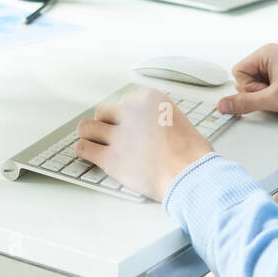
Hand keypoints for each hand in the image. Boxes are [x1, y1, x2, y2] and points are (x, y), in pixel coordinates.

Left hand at [76, 88, 214, 201]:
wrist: (191, 176)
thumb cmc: (193, 154)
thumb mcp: (180, 122)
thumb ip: (160, 120)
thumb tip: (154, 129)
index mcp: (150, 100)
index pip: (125, 101)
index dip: (127, 116)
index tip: (129, 125)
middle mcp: (132, 113)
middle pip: (103, 111)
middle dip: (107, 123)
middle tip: (112, 135)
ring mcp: (119, 135)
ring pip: (87, 127)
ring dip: (90, 135)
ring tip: (95, 142)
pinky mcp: (110, 158)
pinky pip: (84, 148)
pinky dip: (85, 151)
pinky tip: (90, 155)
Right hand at [218, 43, 277, 119]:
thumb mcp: (274, 99)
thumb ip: (245, 102)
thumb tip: (222, 105)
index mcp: (266, 52)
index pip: (238, 72)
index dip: (250, 88)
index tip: (268, 90)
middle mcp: (270, 56)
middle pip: (245, 79)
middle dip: (258, 92)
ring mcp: (277, 67)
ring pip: (255, 86)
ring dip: (266, 96)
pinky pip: (266, 89)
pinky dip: (273, 97)